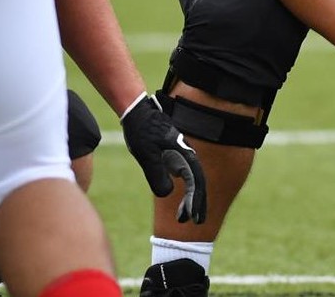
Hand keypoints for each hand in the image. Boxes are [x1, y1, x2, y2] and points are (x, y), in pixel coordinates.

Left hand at [120, 92, 207, 222]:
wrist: (136, 111)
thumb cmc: (141, 131)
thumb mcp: (147, 154)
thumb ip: (157, 174)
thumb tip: (167, 194)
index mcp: (184, 154)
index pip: (196, 182)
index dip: (195, 201)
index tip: (191, 218)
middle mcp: (186, 155)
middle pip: (198, 182)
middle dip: (196, 203)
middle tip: (193, 221)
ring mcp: (180, 154)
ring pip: (191, 179)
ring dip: (189, 198)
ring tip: (183, 216)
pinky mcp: (172, 154)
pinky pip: (183, 175)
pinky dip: (183, 188)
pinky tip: (176, 197)